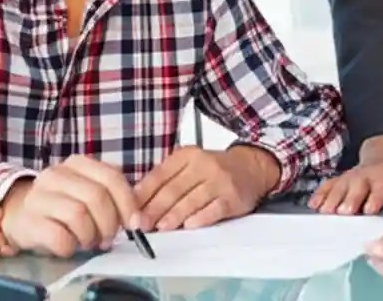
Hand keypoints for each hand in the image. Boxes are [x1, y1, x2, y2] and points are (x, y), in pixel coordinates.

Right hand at [0, 156, 140, 257]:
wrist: (19, 214)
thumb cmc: (62, 206)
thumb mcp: (87, 192)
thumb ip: (112, 196)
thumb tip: (137, 219)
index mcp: (77, 163)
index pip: (112, 177)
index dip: (128, 203)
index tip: (134, 224)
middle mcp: (56, 174)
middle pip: (96, 196)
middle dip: (109, 223)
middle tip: (108, 238)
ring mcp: (39, 196)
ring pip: (79, 215)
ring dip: (90, 236)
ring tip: (87, 241)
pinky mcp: (29, 221)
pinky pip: (59, 237)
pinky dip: (71, 247)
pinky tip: (69, 246)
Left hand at [135, 145, 278, 231]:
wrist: (251, 168)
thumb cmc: (214, 170)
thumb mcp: (189, 165)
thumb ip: (166, 180)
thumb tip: (138, 202)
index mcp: (187, 155)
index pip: (160, 175)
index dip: (144, 194)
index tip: (131, 210)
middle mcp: (203, 164)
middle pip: (173, 189)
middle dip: (154, 209)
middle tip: (141, 224)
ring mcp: (219, 180)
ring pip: (192, 199)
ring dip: (174, 215)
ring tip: (160, 227)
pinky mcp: (232, 196)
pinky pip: (214, 208)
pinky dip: (201, 217)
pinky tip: (189, 225)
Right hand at [309, 137, 382, 214]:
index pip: (380, 187)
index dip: (375, 197)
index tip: (369, 209)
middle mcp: (365, 176)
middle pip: (356, 188)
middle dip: (349, 199)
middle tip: (343, 212)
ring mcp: (351, 178)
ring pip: (339, 187)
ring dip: (331, 199)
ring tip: (324, 211)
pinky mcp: (340, 181)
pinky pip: (328, 186)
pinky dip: (320, 195)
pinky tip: (314, 204)